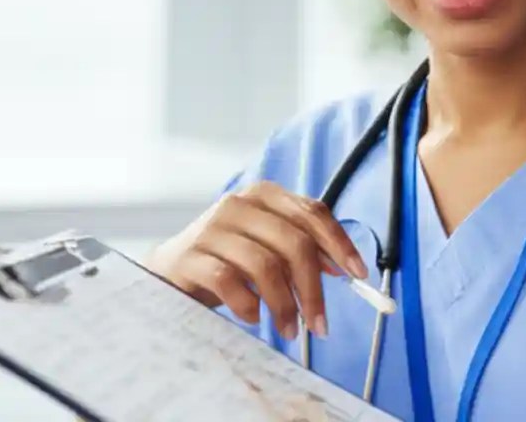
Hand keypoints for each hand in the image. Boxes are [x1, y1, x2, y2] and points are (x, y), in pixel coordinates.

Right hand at [147, 181, 368, 340]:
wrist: (168, 273)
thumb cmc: (226, 261)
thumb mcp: (266, 247)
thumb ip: (300, 249)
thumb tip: (341, 267)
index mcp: (263, 196)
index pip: (312, 212)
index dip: (339, 243)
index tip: (357, 274)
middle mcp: (238, 205)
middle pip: (294, 243)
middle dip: (313, 289)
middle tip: (320, 324)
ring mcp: (210, 228)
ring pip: (265, 265)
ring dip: (284, 305)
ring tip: (289, 329)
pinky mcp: (188, 257)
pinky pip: (229, 282)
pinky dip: (248, 305)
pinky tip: (253, 317)